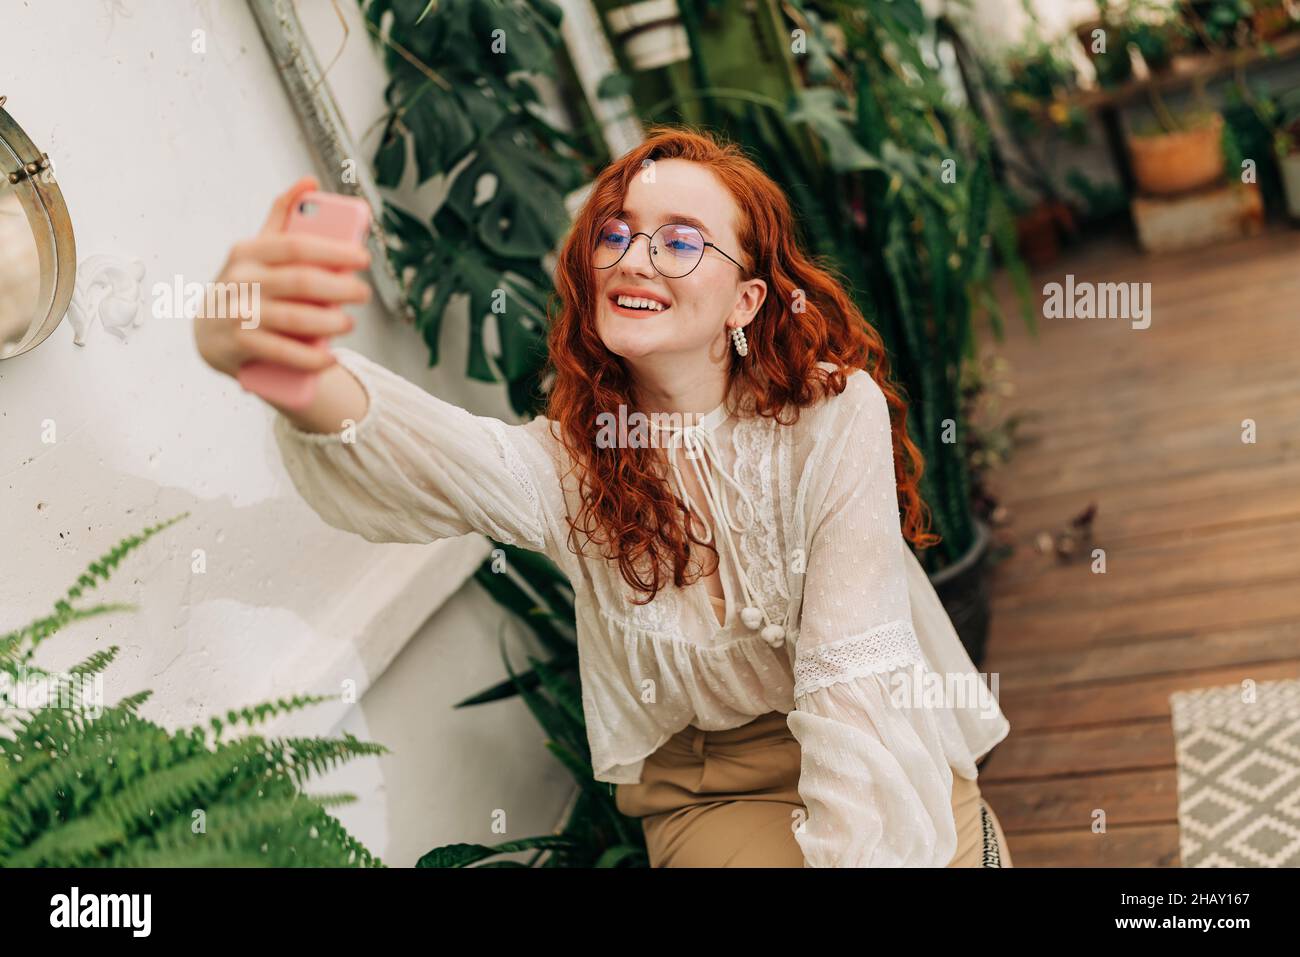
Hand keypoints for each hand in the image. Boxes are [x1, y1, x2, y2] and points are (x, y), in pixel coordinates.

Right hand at [193, 175, 371, 379]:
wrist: (210, 333)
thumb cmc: (246, 286)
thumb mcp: (257, 250)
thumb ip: (282, 218)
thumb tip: (309, 182)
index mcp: (249, 251)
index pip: (297, 246)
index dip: (334, 250)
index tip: (362, 258)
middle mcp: (240, 280)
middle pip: (301, 281)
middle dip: (340, 288)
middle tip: (362, 293)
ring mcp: (237, 313)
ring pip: (293, 318)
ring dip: (329, 322)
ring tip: (349, 323)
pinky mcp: (237, 345)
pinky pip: (280, 351)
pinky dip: (308, 356)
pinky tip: (328, 356)